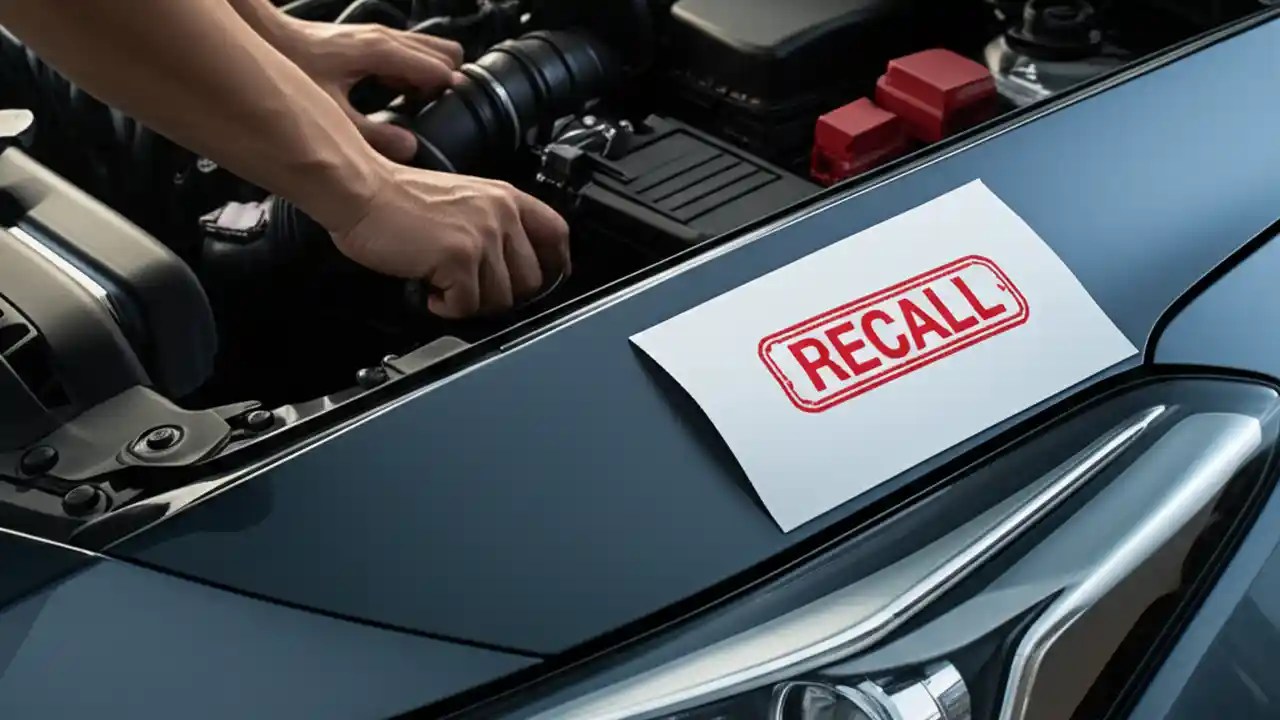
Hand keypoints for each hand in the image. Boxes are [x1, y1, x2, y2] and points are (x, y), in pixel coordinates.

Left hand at [269, 18, 463, 161]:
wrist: (267, 36)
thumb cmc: (295, 66)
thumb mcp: (333, 109)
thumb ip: (373, 133)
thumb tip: (411, 149)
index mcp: (384, 52)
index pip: (441, 68)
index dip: (450, 94)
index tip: (451, 119)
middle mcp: (388, 38)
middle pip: (444, 53)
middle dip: (446, 82)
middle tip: (435, 114)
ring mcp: (380, 36)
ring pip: (429, 50)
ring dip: (430, 76)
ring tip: (419, 107)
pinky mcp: (371, 40)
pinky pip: (410, 53)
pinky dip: (414, 72)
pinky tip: (399, 96)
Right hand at [331, 161, 570, 318]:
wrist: (362, 193)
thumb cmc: (397, 197)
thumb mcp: (460, 197)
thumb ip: (491, 222)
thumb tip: (506, 261)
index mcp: (505, 197)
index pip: (556, 233)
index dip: (556, 263)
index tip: (548, 278)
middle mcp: (501, 215)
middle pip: (531, 279)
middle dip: (501, 294)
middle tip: (470, 290)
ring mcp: (483, 237)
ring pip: (501, 298)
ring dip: (471, 302)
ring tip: (443, 285)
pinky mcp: (460, 258)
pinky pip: (467, 305)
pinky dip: (446, 306)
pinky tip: (429, 290)